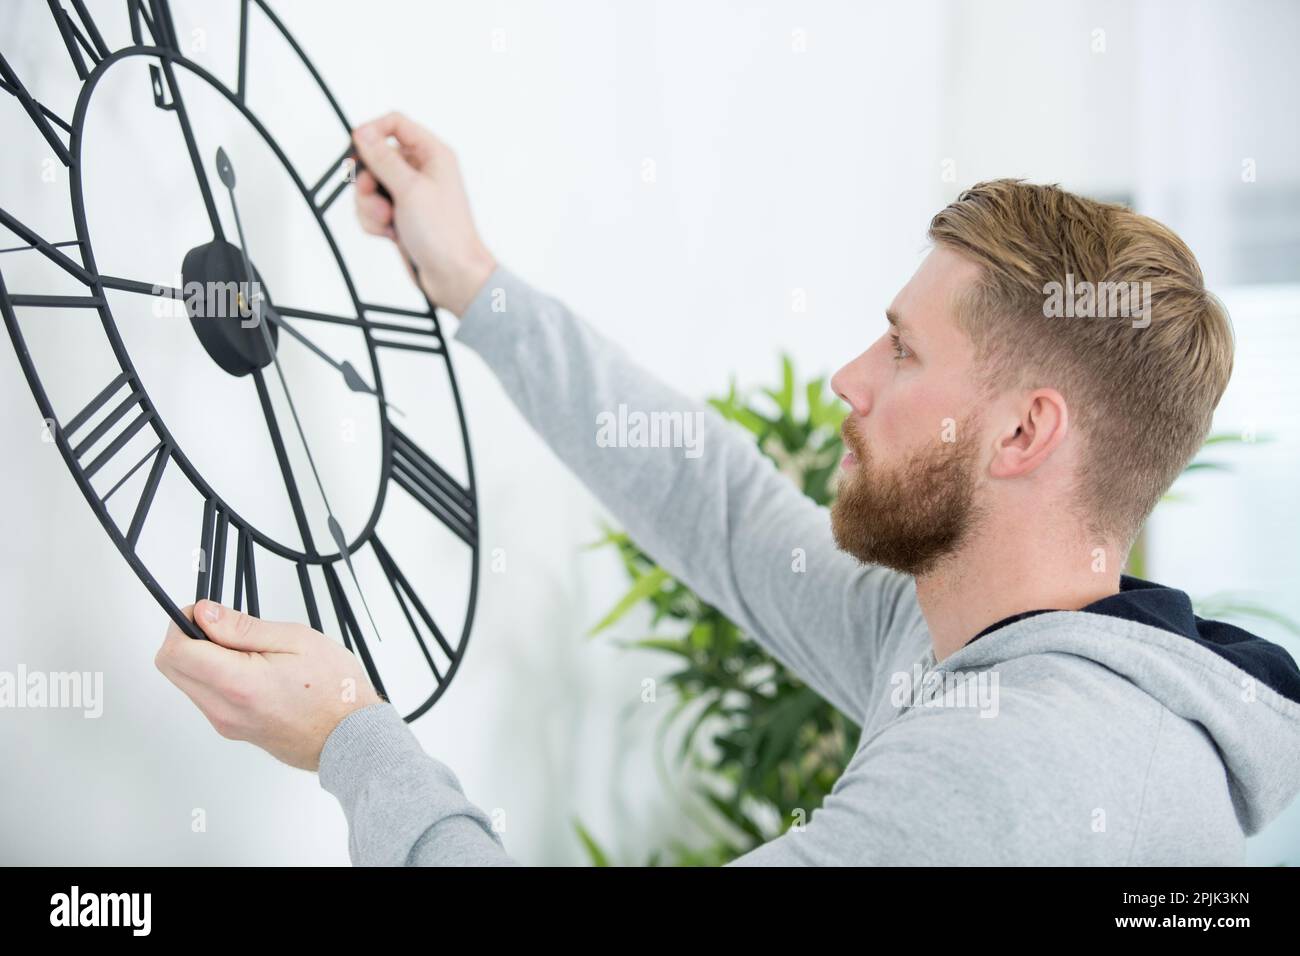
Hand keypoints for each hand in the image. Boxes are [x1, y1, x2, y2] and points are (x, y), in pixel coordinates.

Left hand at [155, 601, 383, 770]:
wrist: (350, 737)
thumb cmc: (334, 690)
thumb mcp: (296, 640)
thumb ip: (243, 627)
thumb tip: (205, 614)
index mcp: (238, 684)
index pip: (176, 650)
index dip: (184, 622)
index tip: (208, 613)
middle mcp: (224, 709)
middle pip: (170, 667)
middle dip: (187, 638)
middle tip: (224, 628)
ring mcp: (224, 723)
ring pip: (186, 680)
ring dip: (203, 657)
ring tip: (248, 652)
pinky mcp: (230, 729)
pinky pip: (204, 695)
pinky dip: (215, 675)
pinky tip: (250, 669)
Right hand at [352, 112, 495, 315]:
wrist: (452, 275)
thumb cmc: (444, 234)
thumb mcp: (410, 189)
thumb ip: (383, 159)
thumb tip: (363, 132)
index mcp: (432, 154)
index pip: (395, 124)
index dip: (372, 132)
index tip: (356, 149)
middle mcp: (421, 171)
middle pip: (376, 158)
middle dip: (369, 181)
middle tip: (375, 197)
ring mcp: (409, 194)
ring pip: (370, 186)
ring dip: (370, 207)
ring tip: (388, 221)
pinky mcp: (400, 216)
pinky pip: (371, 209)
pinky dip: (374, 222)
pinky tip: (390, 234)